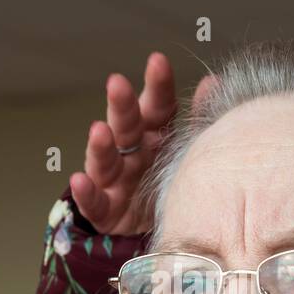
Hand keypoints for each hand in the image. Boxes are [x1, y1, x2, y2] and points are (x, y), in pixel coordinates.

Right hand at [69, 52, 214, 235]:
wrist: (154, 232)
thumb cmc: (170, 184)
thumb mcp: (185, 151)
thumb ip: (199, 118)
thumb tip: (214, 81)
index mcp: (155, 137)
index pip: (157, 108)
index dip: (157, 86)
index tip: (157, 61)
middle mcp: (132, 154)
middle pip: (127, 127)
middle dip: (121, 106)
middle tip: (117, 84)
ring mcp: (115, 182)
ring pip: (106, 160)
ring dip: (100, 145)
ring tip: (99, 131)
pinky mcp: (104, 211)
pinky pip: (94, 202)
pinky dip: (85, 192)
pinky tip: (79, 181)